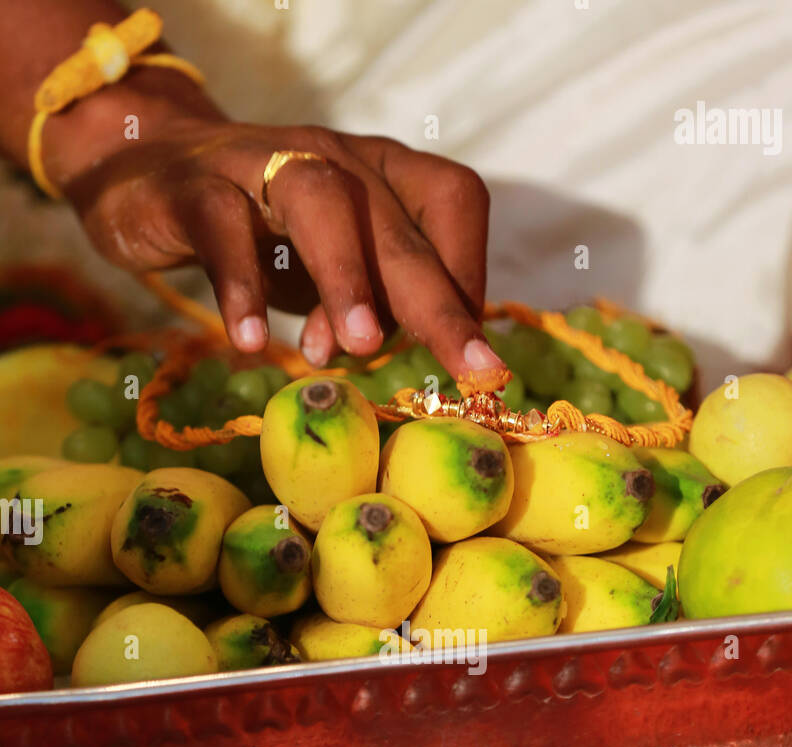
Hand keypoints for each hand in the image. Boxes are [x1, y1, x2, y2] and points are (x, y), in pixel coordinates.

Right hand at [49, 88, 501, 378]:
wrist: (146, 174)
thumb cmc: (262, 235)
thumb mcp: (328, 271)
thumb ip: (366, 304)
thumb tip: (378, 352)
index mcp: (380, 173)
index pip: (452, 202)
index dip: (467, 276)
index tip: (464, 349)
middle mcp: (333, 157)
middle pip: (396, 225)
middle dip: (438, 302)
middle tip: (468, 368)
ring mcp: (262, 164)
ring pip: (320, 203)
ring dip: (346, 276)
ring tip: (356, 347)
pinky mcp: (193, 188)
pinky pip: (222, 230)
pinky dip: (240, 287)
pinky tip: (250, 343)